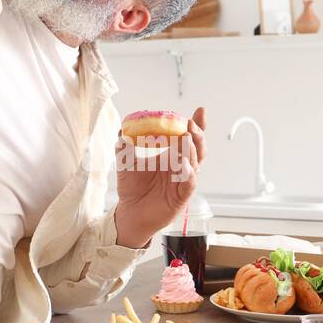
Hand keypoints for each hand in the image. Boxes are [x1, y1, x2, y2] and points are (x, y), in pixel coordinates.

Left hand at [113, 108, 206, 249]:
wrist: (129, 212)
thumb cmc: (132, 187)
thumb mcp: (126, 162)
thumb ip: (125, 146)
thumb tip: (121, 129)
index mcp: (172, 155)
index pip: (189, 137)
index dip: (197, 125)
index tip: (200, 111)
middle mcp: (181, 166)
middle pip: (197, 148)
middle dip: (197, 135)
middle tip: (190, 125)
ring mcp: (183, 181)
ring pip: (195, 163)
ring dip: (192, 150)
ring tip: (187, 138)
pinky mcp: (181, 197)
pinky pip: (189, 184)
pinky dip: (188, 174)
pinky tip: (184, 165)